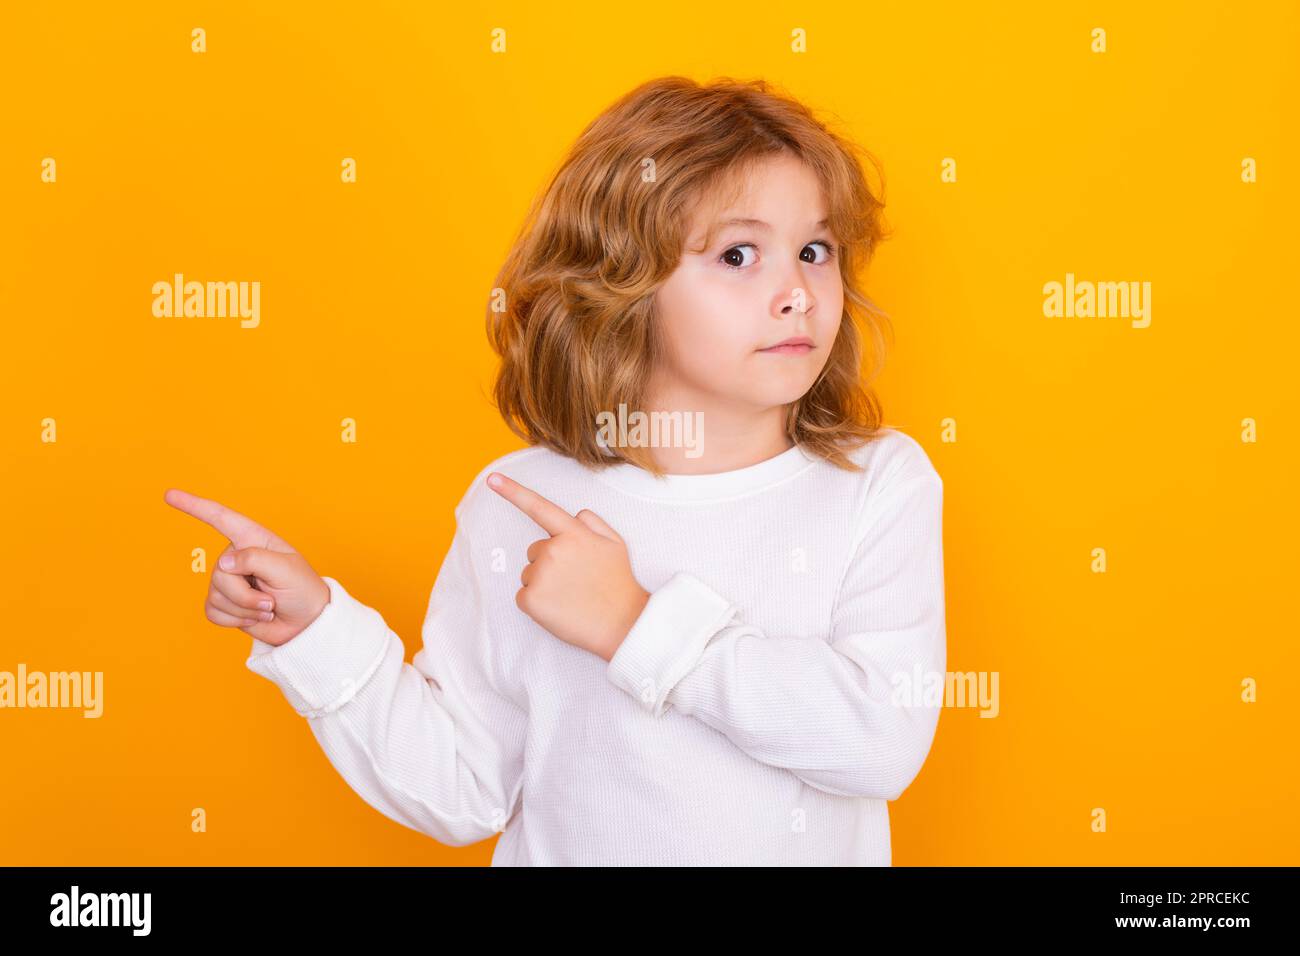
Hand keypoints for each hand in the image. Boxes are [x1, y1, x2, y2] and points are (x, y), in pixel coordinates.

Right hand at [164, 488, 330, 646]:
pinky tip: (255, 618)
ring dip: (245, 609)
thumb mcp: (286, 569)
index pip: (220, 518)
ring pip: (216, 596)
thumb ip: (255, 559)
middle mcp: (236, 557)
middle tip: (271, 600)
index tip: (169, 494)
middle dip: (246, 595)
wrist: (306, 624)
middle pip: (220, 574)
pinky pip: (213, 612)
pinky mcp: (224, 604)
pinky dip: (236, 620)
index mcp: (253, 540)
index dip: (194, 506)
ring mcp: (229, 581)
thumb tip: (223, 563)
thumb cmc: (302, 590)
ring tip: (268, 608)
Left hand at [487, 472, 649, 661]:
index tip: (491, 479)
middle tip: (575, 580)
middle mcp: (553, 550)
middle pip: (535, 550)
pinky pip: (524, 596)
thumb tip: (575, 515)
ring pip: (529, 574)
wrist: (623, 624)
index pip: (538, 507)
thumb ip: (593, 523)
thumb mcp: (615, 543)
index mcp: (573, 533)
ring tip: (571, 595)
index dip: (513, 491)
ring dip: (544, 583)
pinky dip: (537, 604)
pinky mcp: (530, 599)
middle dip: (550, 562)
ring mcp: (540, 575)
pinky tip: (560, 609)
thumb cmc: (618, 583)